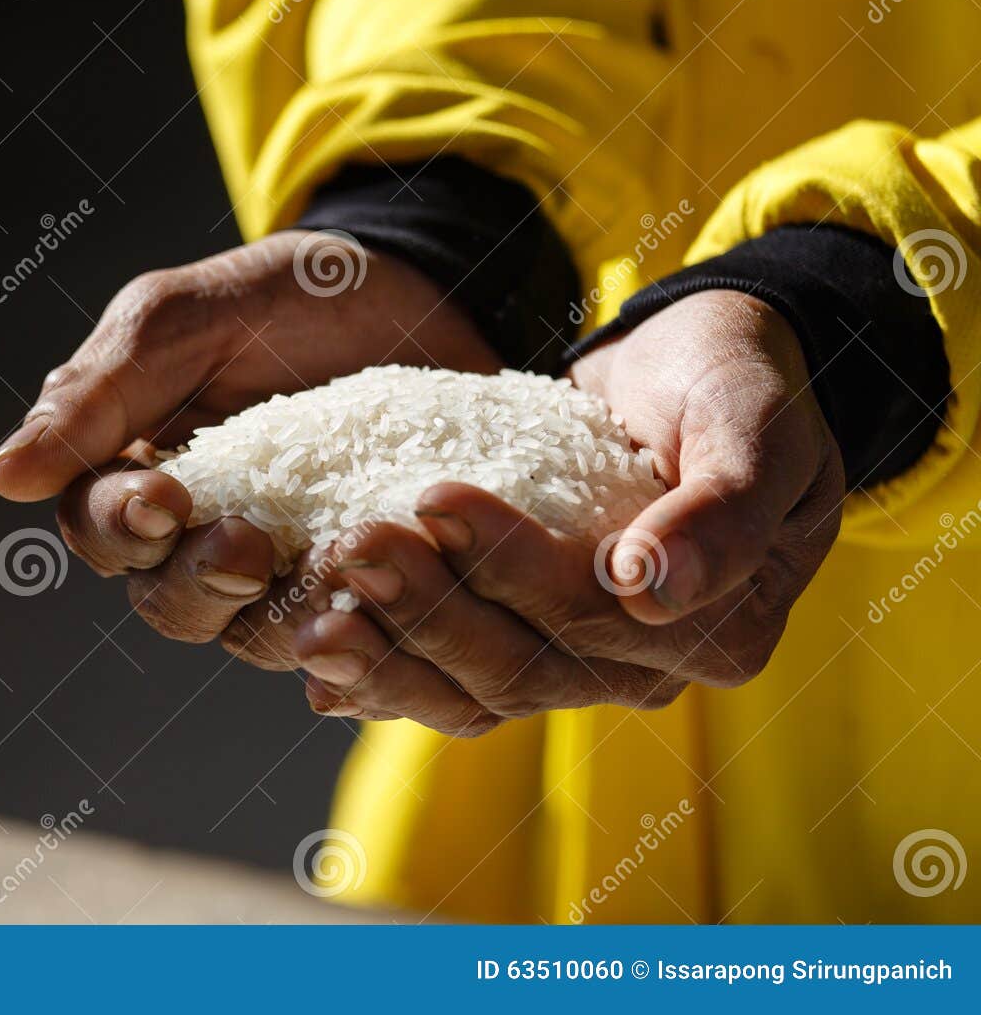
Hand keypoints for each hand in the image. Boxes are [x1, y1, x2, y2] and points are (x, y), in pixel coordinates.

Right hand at [0, 230, 500, 651]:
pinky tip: (373, 621)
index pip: (100, 528)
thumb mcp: (185, 320)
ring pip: (252, 636)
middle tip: (245, 548)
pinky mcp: (364, 584)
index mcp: (139, 475)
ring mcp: (285, 569)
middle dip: (199, 582)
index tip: (162, 497)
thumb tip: (4, 478)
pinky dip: (357, 640)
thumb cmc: (287, 297)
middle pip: (169, 603)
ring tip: (325, 574)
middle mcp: (200, 538)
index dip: (121, 526)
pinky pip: (349, 639)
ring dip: (277, 618)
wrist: (419, 293)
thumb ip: (98, 394)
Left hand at [285, 290, 845, 730]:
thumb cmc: (733, 388)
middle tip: (352, 542)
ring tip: (313, 604)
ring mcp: (579, 663)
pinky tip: (313, 656)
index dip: (510, 568)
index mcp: (719, 634)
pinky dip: (384, 673)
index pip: (595, 617)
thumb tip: (652, 588)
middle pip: (522, 665)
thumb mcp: (750, 425)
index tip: (434, 497)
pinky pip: (448, 680)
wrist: (691, 376)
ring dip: (390, 649)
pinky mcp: (523, 641)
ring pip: (474, 688)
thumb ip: (720, 510)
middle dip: (429, 607)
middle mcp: (645, 669)